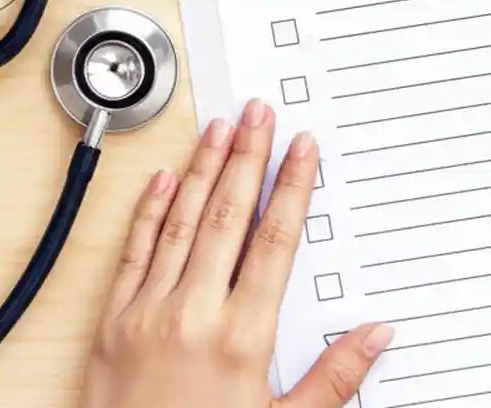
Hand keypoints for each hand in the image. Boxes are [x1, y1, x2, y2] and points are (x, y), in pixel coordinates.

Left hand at [79, 100, 393, 407]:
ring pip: (180, 222)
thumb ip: (334, 377)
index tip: (303, 149)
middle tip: (260, 112)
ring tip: (220, 127)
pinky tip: (161, 179)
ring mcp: (148, 312)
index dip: (293, 187)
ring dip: (202, 168)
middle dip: (248, 157)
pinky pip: (133, 251)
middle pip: (228, 216)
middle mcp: (193, 313)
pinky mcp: (112, 321)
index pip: (275, 241)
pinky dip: (148, 211)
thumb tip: (377, 334)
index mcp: (242, 337)